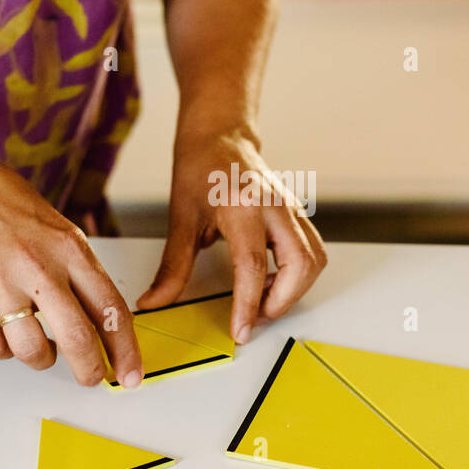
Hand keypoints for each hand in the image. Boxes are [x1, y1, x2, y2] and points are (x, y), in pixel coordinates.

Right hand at [0, 154, 142, 387]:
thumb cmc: (9, 209)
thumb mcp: (61, 232)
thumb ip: (82, 275)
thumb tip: (103, 325)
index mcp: (70, 249)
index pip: (110, 309)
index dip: (126, 350)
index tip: (131, 375)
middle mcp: (38, 267)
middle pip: (77, 337)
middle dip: (90, 370)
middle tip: (91, 378)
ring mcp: (0, 283)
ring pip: (32, 350)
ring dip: (42, 359)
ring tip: (41, 346)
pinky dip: (5, 350)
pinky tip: (6, 332)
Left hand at [138, 129, 325, 341]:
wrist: (219, 136)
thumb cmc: (199, 169)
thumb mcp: (180, 219)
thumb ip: (172, 268)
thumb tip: (154, 302)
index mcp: (242, 204)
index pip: (253, 266)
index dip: (248, 305)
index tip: (240, 331)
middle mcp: (274, 205)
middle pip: (299, 264)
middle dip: (281, 301)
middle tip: (253, 316)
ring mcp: (291, 208)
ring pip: (314, 259)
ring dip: (294, 288)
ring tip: (261, 298)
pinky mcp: (297, 213)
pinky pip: (312, 250)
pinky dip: (298, 273)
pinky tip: (270, 279)